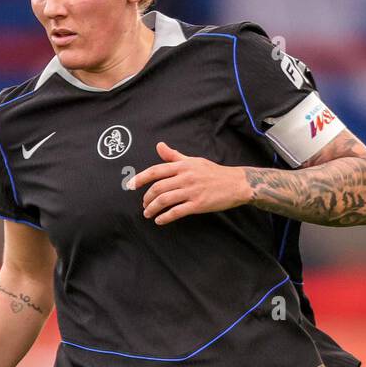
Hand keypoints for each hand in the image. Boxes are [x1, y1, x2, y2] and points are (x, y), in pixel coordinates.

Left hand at [129, 141, 248, 224]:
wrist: (235, 183)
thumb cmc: (213, 172)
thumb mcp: (193, 161)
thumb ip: (174, 156)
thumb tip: (159, 146)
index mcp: (183, 166)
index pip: (156, 170)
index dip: (140, 178)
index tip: (130, 185)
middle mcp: (185, 177)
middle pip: (158, 187)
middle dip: (147, 198)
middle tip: (144, 204)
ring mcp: (191, 191)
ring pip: (165, 200)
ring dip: (152, 208)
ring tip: (148, 213)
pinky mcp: (198, 204)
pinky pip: (177, 212)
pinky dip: (165, 217)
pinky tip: (160, 220)